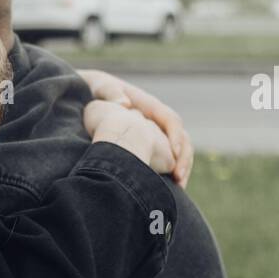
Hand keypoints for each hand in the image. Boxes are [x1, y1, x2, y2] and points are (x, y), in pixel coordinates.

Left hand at [78, 69, 192, 186]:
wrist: (94, 96)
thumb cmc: (98, 90)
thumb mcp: (102, 87)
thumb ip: (111, 93)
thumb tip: (124, 104)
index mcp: (150, 106)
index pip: (171, 120)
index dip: (175, 136)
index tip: (173, 154)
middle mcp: (158, 119)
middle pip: (181, 139)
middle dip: (184, 159)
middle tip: (179, 179)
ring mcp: (156, 133)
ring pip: (178, 152)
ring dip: (181, 170)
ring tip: (179, 189)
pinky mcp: (151, 145)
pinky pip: (167, 161)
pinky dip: (169, 174)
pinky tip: (167, 190)